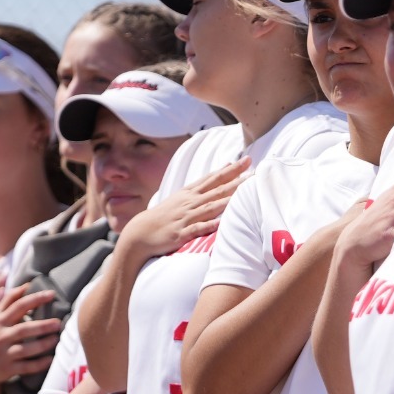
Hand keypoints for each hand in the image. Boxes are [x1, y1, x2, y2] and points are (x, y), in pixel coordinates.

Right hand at [0, 284, 62, 383]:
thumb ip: (8, 302)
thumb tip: (26, 285)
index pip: (18, 306)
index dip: (35, 298)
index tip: (52, 294)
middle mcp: (0, 337)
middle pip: (23, 329)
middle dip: (42, 326)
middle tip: (58, 323)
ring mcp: (3, 354)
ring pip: (26, 349)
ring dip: (43, 344)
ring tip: (56, 339)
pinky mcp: (7, 369)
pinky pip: (26, 367)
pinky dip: (39, 364)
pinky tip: (50, 359)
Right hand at [118, 158, 250, 260]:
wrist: (140, 232)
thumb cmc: (165, 214)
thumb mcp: (182, 196)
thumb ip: (204, 185)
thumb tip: (223, 169)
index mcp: (190, 193)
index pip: (214, 178)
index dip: (231, 169)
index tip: (247, 160)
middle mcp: (190, 202)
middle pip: (216, 189)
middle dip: (235, 179)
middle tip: (253, 170)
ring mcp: (186, 217)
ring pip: (210, 207)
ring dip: (228, 199)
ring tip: (243, 193)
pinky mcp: (181, 233)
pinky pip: (198, 229)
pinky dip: (209, 225)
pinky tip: (221, 222)